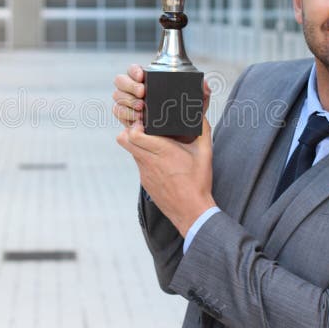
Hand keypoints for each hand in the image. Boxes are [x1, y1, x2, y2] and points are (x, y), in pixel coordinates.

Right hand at [112, 64, 211, 127]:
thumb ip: (202, 95)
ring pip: (117, 96)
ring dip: (127, 101)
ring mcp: (129, 105)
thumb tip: (205, 85)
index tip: (142, 75)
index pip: (134, 70)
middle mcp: (135, 92)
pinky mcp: (127, 119)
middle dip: (129, 85)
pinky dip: (125, 115)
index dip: (134, 71)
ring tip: (141, 109)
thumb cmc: (186, 121)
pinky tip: (137, 119)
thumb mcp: (196, 108)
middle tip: (142, 93)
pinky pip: (118, 112)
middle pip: (120, 81)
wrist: (179, 144)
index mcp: (149, 83)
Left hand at [116, 116, 215, 236]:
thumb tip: (201, 116)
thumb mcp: (205, 154)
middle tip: (143, 128)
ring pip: (131, 152)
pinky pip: (139, 164)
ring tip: (152, 142)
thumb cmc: (198, 182)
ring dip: (137, 144)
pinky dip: (144, 158)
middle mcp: (149, 161)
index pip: (133, 135)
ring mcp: (145, 173)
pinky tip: (158, 159)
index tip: (145, 122)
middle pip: (123, 140)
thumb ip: (204, 131)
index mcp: (163, 151)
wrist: (191, 211)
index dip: (135, 125)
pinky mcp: (145, 182)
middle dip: (129, 130)